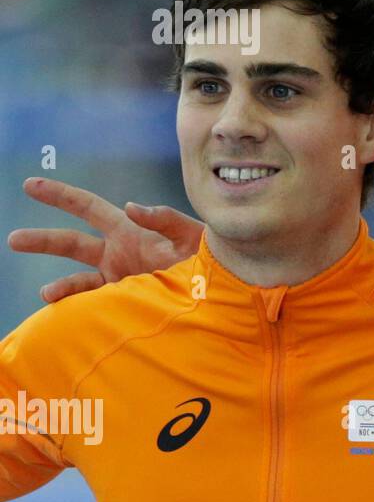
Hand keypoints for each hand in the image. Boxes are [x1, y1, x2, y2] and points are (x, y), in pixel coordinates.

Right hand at [8, 177, 204, 302]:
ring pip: (79, 281)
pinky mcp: (125, 303)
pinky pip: (95, 307)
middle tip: (14, 240)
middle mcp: (119, 253)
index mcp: (129, 230)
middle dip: (42, 240)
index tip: (31, 185)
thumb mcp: (192, 234)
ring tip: (47, 294)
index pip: (88, 208)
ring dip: (61, 286)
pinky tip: (72, 316)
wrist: (225, 293)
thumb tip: (131, 206)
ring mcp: (119, 279)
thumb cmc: (213, 258)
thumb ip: (165, 218)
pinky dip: (81, 311)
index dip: (60, 195)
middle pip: (71, 243)